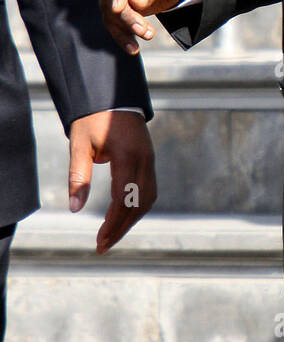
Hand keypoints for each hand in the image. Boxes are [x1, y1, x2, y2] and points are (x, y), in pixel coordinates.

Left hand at [67, 110, 156, 253]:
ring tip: (111, 234)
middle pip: (139, 205)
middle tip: (103, 245)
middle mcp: (145, 160)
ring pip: (147, 200)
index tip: (99, 241)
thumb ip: (78, 176)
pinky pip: (149, 191)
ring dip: (131, 220)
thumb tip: (75, 208)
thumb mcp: (79, 145)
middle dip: (122, 228)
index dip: (112, 223)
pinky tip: (123, 216)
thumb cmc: (92, 120)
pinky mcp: (150, 161)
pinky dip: (137, 208)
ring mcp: (150, 160)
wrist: (112, 96)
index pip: (123, 199)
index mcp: (128, 156)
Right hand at [99, 0, 195, 54]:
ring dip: (126, 28)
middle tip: (144, 31)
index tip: (118, 8)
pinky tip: (133, 48)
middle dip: (126, 16)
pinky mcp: (117, 6)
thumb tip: (135, 2)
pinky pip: (114, 23)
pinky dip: (123, 36)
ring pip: (110, 12)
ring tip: (148, 36)